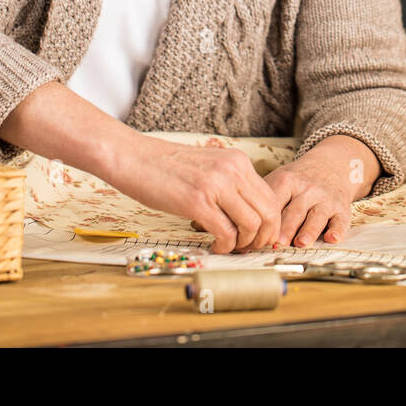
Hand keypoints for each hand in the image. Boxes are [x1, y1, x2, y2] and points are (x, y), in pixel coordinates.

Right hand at [105, 135, 281, 253]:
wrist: (134, 157)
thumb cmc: (166, 167)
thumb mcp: (209, 167)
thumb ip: (230, 185)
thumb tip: (247, 215)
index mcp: (238, 161)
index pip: (270, 197)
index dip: (270, 224)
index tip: (260, 237)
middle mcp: (232, 170)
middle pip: (268, 212)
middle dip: (262, 237)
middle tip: (248, 248)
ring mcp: (216, 185)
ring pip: (252, 225)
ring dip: (244, 244)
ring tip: (230, 247)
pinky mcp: (197, 202)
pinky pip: (226, 233)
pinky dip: (225, 246)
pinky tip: (215, 246)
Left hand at [265, 135, 379, 246]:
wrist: (330, 165)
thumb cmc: (297, 180)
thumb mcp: (279, 179)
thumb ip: (261, 199)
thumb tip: (234, 225)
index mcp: (286, 181)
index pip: (274, 201)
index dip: (264, 218)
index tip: (255, 234)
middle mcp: (307, 189)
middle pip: (295, 211)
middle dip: (285, 228)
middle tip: (275, 244)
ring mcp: (325, 199)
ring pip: (316, 216)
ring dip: (309, 230)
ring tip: (300, 243)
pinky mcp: (341, 208)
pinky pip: (340, 220)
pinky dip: (337, 230)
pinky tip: (332, 238)